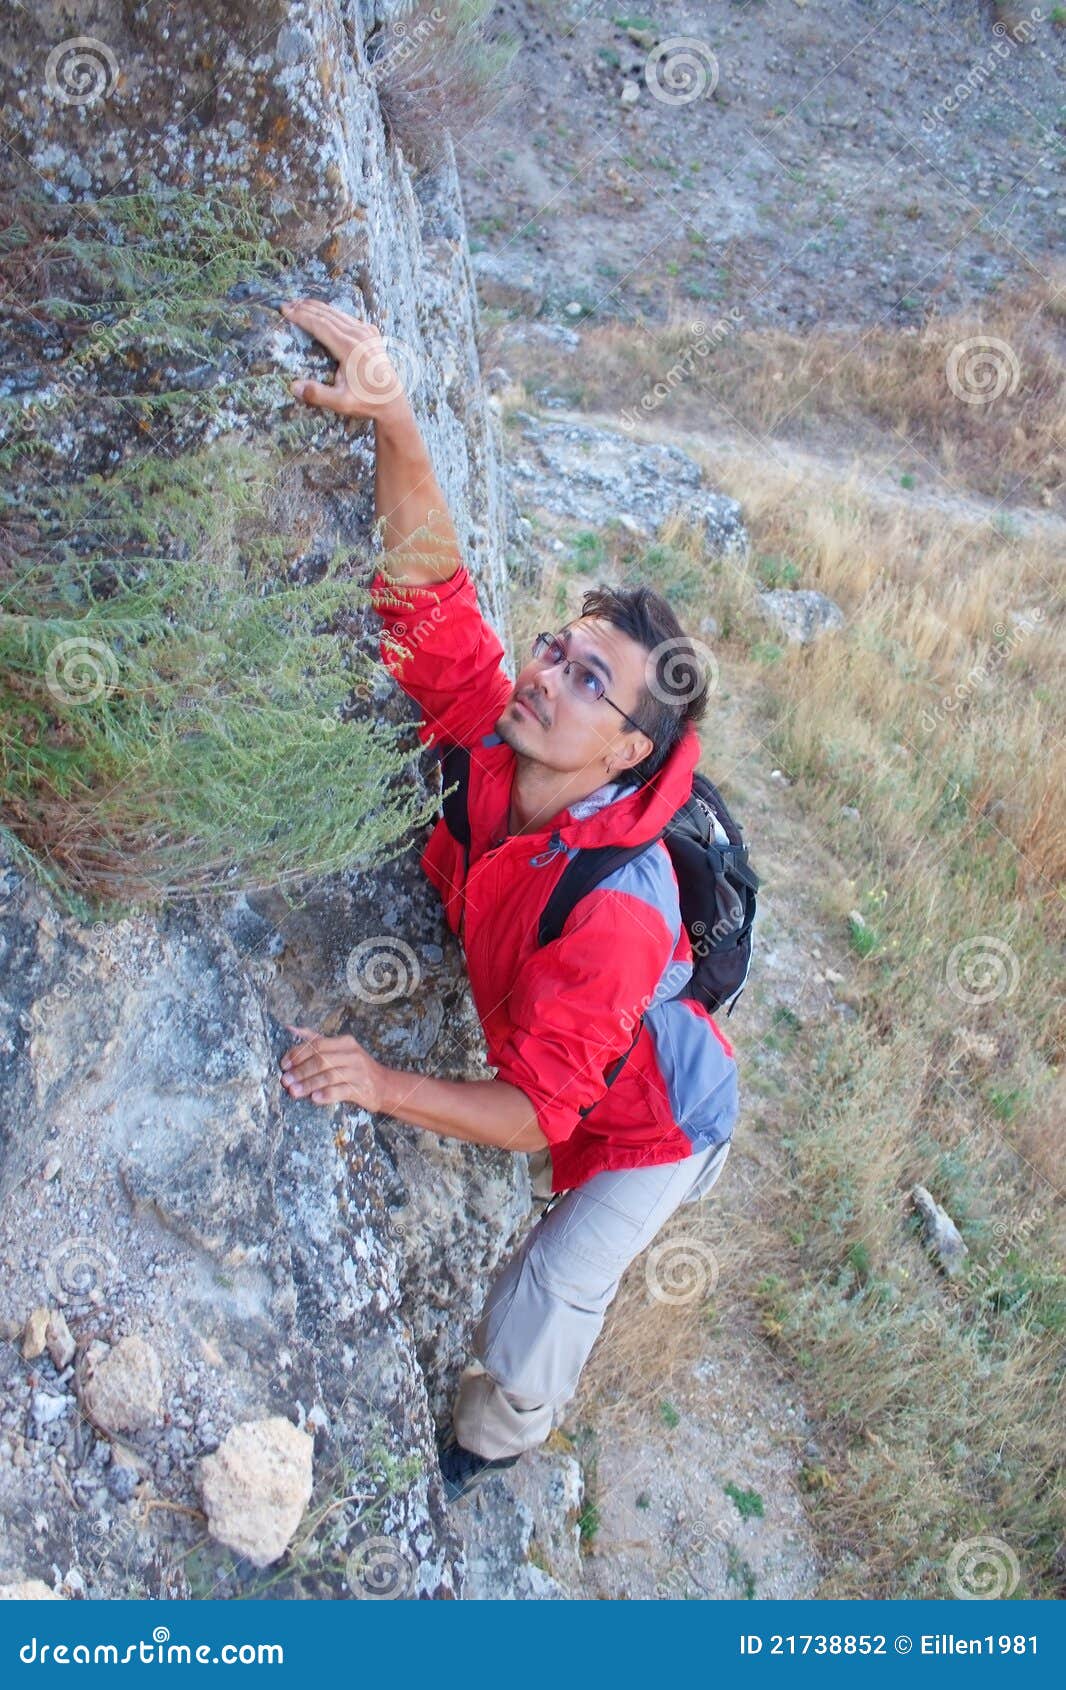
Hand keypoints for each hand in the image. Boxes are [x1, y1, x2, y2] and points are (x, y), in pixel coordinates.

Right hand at [279, 299, 408, 420]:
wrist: (392, 401)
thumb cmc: (366, 402)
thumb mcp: (341, 403)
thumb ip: (317, 394)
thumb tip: (293, 387)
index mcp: (349, 348)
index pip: (319, 325)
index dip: (301, 316)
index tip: (284, 310)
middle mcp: (358, 335)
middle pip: (326, 315)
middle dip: (305, 308)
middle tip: (286, 304)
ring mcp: (367, 332)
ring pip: (337, 313)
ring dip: (317, 307)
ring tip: (300, 303)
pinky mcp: (371, 333)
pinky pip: (348, 317)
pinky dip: (332, 312)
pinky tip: (323, 311)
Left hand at [279, 1024, 389, 1111]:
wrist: (384, 1086)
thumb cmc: (356, 1067)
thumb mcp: (340, 1049)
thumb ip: (316, 1039)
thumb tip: (291, 1029)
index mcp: (345, 1042)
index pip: (317, 1045)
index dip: (298, 1054)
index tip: (284, 1064)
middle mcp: (352, 1055)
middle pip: (321, 1060)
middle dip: (301, 1071)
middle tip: (285, 1081)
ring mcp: (357, 1072)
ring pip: (328, 1076)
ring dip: (308, 1084)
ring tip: (294, 1092)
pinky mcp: (360, 1089)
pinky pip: (340, 1091)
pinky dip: (326, 1094)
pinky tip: (314, 1098)